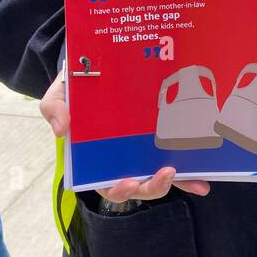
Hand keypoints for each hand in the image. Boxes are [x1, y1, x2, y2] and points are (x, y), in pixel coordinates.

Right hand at [39, 70, 210, 203]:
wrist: (97, 67)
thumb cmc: (76, 86)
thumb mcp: (59, 93)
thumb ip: (54, 107)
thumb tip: (60, 129)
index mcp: (95, 158)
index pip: (105, 183)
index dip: (117, 189)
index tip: (128, 182)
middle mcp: (121, 161)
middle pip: (137, 186)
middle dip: (151, 187)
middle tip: (164, 174)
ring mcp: (143, 153)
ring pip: (158, 178)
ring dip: (176, 183)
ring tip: (185, 175)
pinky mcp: (162, 141)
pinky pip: (177, 162)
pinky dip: (189, 176)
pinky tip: (202, 181)